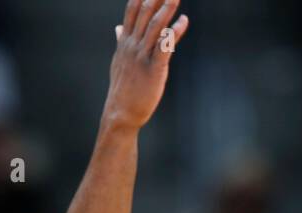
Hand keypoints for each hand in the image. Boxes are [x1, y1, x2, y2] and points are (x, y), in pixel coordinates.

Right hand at [103, 0, 189, 130]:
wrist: (121, 112)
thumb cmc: (123, 88)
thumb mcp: (119, 61)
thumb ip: (120, 42)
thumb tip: (117, 29)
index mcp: (125, 41)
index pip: (132, 11)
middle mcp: (132, 45)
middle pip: (145, 13)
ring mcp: (142, 56)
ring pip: (156, 26)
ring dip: (167, 9)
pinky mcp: (154, 69)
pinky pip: (165, 46)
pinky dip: (175, 32)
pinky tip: (183, 21)